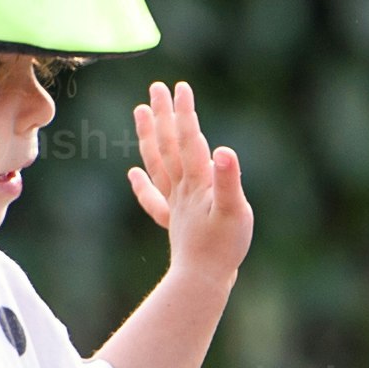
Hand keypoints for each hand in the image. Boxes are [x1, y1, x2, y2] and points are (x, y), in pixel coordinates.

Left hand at [127, 80, 250, 280]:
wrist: (204, 280)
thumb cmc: (224, 247)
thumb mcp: (235, 211)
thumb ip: (229, 181)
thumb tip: (224, 151)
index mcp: (198, 182)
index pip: (191, 140)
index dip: (185, 114)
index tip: (181, 88)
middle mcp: (182, 189)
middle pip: (169, 146)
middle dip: (163, 115)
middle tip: (156, 87)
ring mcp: (175, 204)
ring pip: (157, 164)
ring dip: (149, 137)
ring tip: (140, 111)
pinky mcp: (174, 221)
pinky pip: (154, 200)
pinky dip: (142, 185)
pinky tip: (133, 173)